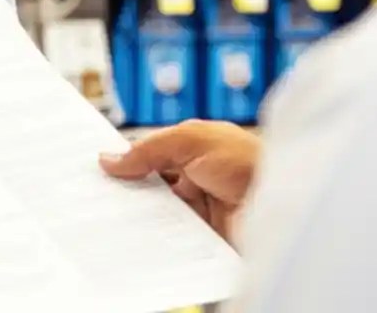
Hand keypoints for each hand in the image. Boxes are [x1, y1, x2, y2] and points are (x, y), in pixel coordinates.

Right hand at [100, 121, 260, 238]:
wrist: (282, 201)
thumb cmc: (249, 161)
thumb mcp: (192, 140)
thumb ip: (149, 149)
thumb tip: (110, 159)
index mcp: (193, 148)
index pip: (150, 153)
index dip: (125, 160)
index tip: (95, 167)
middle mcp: (194, 176)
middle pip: (150, 184)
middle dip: (126, 188)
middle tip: (94, 193)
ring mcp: (198, 206)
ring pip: (157, 211)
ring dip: (138, 213)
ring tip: (106, 215)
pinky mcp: (202, 233)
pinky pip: (171, 235)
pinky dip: (154, 235)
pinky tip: (134, 235)